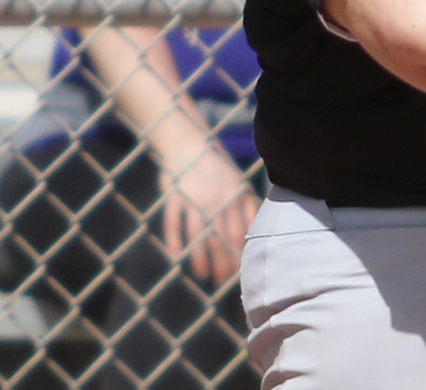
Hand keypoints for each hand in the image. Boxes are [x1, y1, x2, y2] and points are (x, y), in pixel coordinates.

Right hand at [159, 146, 258, 285]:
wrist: (189, 143)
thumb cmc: (217, 167)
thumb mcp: (238, 183)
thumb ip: (247, 206)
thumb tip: (253, 234)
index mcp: (234, 196)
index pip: (237, 233)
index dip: (237, 255)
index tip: (237, 272)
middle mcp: (215, 198)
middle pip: (219, 238)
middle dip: (221, 263)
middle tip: (221, 281)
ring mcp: (193, 197)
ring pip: (197, 235)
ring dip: (200, 258)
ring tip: (202, 275)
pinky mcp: (173, 196)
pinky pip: (173, 223)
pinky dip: (174, 241)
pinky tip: (177, 257)